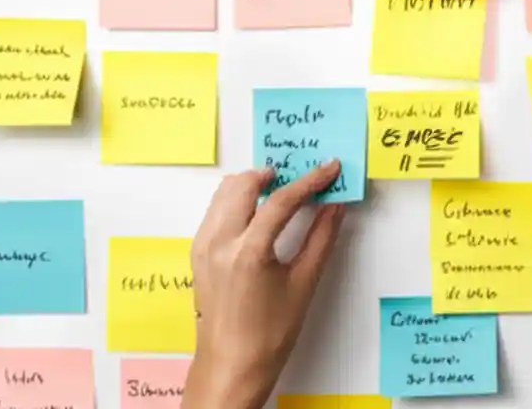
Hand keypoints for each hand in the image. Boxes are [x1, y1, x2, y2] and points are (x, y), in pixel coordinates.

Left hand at [183, 162, 347, 408]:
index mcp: (248, 253)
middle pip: (244, 185)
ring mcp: (203, 246)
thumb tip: (335, 206)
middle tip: (300, 176)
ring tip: (279, 190)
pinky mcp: (197, 252)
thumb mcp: (303, 283)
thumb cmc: (270, 332)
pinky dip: (235, 200)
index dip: (310, 181)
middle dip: (274, 174)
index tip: (329, 168)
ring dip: (252, 184)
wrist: (232, 363)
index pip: (282, 201)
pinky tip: (256, 211)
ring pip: (224, 192)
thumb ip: (321, 238)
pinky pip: (215, 210)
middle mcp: (219, 243)